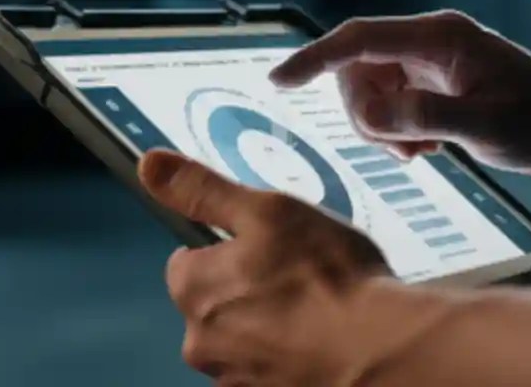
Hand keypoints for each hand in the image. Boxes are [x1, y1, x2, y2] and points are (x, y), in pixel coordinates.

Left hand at [139, 150, 446, 386]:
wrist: (382, 351)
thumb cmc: (324, 274)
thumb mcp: (265, 211)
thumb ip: (202, 190)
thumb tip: (148, 164)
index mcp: (191, 290)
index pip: (187, 262)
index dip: (226, 250)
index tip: (266, 248)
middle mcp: (199, 343)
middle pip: (212, 306)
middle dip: (245, 293)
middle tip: (298, 278)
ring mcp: (233, 381)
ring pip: (240, 341)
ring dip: (267, 328)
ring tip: (317, 313)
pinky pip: (267, 371)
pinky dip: (286, 359)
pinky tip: (320, 344)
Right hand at [270, 11, 530, 174]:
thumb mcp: (486, 126)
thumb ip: (427, 116)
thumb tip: (370, 115)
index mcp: (438, 37)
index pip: (358, 39)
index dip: (314, 58)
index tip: (279, 82)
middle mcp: (426, 41)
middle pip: (354, 71)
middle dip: (365, 116)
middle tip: (403, 150)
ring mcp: (424, 62)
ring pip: (365, 91)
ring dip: (379, 129)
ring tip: (422, 152)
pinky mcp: (426, 82)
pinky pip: (384, 104)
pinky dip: (393, 132)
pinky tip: (428, 148)